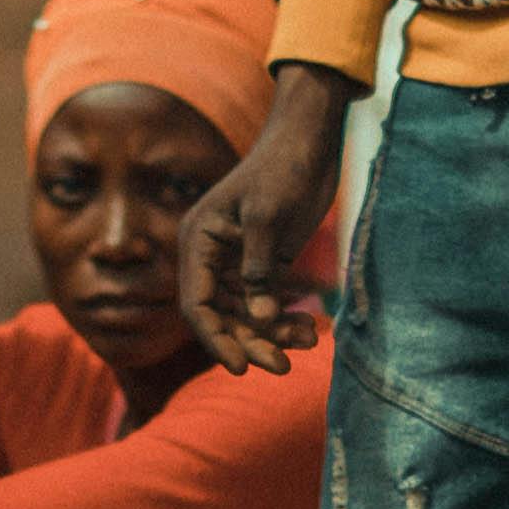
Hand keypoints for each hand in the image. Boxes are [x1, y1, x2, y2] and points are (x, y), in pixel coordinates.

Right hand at [178, 66, 354, 372]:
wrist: (310, 140)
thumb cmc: (283, 169)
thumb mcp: (268, 216)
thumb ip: (261, 269)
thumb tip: (261, 319)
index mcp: (199, 242)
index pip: (196, 305)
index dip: (217, 339)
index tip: (242, 366)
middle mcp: (212, 257)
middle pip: (223, 316)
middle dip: (251, 342)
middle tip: (282, 367)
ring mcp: (240, 261)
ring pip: (248, 313)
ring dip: (274, 333)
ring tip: (308, 342)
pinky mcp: (267, 262)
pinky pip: (270, 301)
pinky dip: (288, 317)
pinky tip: (312, 328)